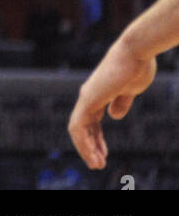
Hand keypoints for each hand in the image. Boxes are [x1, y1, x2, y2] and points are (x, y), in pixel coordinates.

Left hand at [67, 39, 156, 169]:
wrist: (136, 51)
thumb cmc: (136, 67)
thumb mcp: (129, 90)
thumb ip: (120, 102)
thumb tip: (114, 115)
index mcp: (98, 94)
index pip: (91, 121)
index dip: (96, 139)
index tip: (104, 154)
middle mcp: (89, 96)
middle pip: (82, 127)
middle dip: (90, 147)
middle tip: (98, 164)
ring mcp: (87, 97)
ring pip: (78, 128)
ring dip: (86, 148)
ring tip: (96, 165)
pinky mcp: (89, 98)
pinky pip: (79, 125)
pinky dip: (84, 141)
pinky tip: (92, 154)